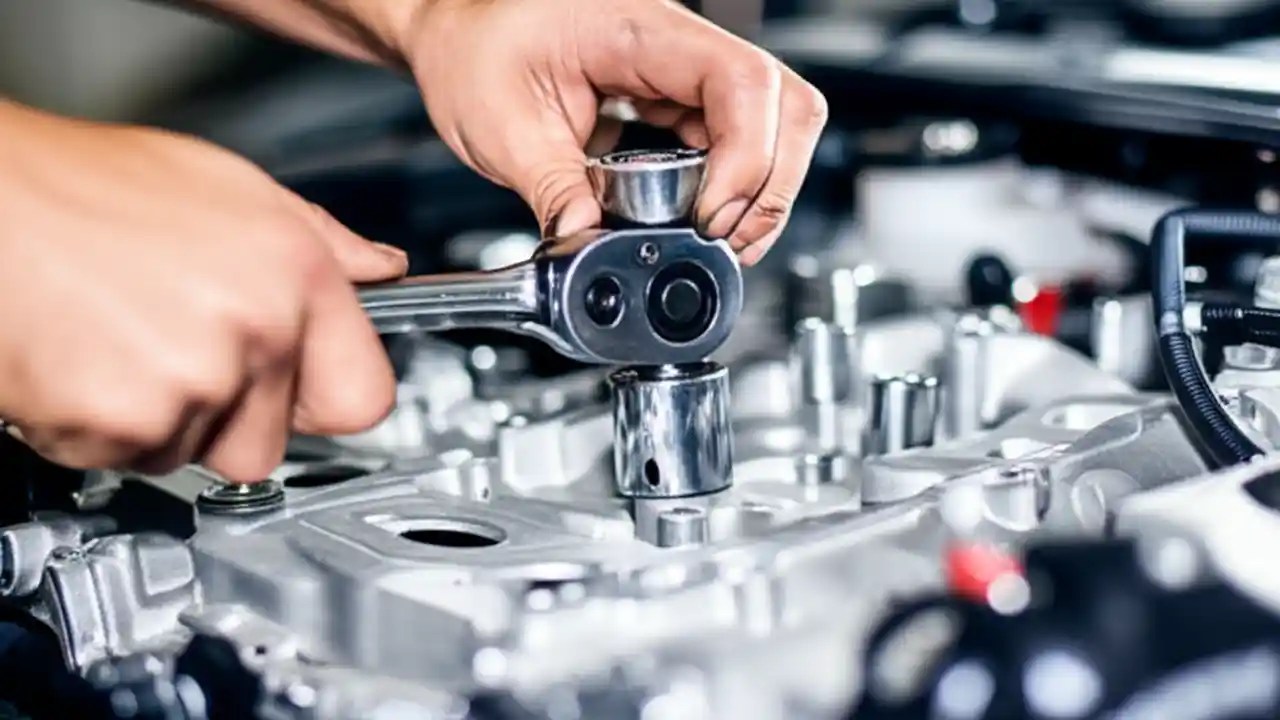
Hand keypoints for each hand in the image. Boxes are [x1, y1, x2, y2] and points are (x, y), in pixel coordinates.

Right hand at [0, 103, 406, 482]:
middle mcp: (256, 330)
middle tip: (174, 351)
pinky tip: (81, 360)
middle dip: (227, 417)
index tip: (303, 395)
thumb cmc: (84, 185)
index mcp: (297, 274)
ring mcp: (190, 381)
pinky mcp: (120, 421)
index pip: (365, 398)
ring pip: (193, 454)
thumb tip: (380, 270)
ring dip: (158, 418)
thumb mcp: (228, 186)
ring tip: (117, 339)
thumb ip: (322, 240)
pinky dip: (97, 425)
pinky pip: (124, 457)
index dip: (327, 401)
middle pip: (269, 444)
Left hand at [401, 0, 827, 265]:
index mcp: (638, 29)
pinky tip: (698, 218)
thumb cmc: (473, 47)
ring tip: (714, 236)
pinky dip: (728, 187)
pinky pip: (731, 141)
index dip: (746, 160)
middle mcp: (676, 43)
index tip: (710, 219)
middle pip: (783, 106)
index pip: (741, 83)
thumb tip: (590, 250)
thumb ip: (554, 192)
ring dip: (753, 191)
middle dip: (768, 185)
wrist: (457, 28)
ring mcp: (682, 71)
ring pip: (769, 126)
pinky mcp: (676, 99)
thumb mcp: (501, 127)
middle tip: (725, 239)